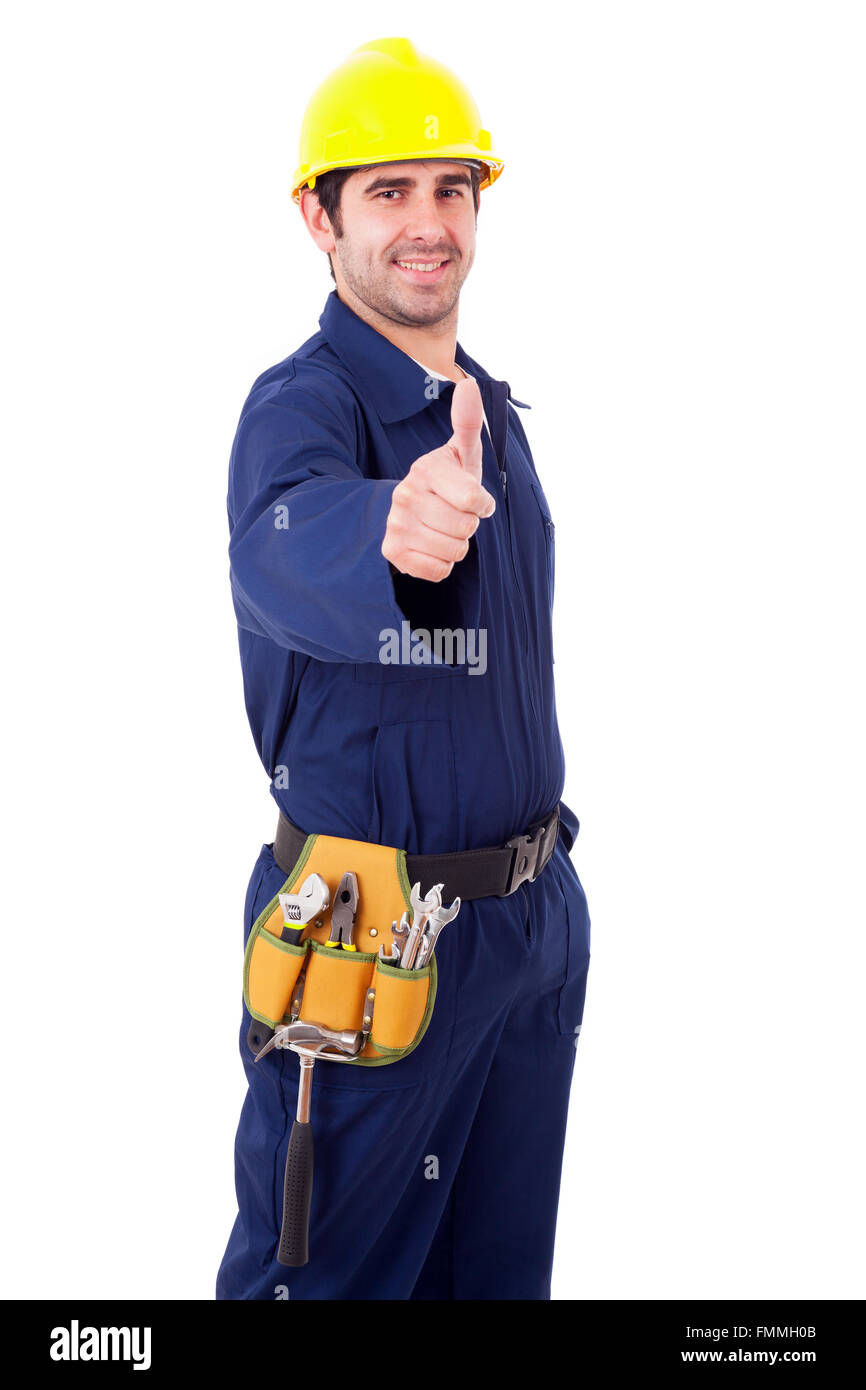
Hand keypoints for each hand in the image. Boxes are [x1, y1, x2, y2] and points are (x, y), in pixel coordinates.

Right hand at [382, 376, 495, 582]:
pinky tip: (430, 547)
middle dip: (468, 525)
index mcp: (425, 469)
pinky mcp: (393, 553)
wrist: (406, 513)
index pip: (474, 500)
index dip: (482, 504)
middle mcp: (406, 495)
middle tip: (454, 515)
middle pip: (466, 528)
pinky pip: (439, 571)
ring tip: (442, 530)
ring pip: (454, 552)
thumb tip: (469, 385)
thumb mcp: (460, 454)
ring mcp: (397, 525)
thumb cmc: (445, 483)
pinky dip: (441, 564)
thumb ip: (468, 423)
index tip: (473, 499)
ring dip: (456, 545)